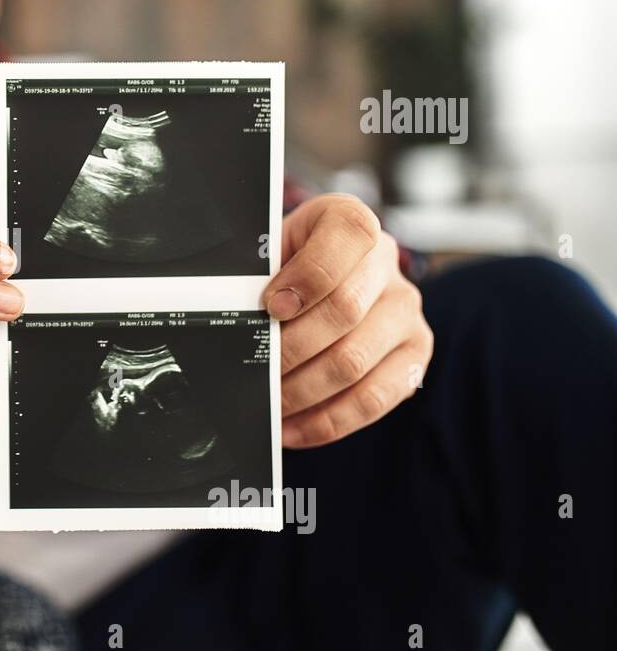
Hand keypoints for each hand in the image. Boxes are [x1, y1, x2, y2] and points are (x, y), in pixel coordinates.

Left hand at [264, 194, 432, 447]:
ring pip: (355, 361)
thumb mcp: (268, 254)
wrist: (321, 287)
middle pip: (345, 310)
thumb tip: (234, 314)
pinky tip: (293, 428)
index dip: (307, 276)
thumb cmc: (283, 270)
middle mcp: (386, 262)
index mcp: (350, 222)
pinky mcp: (415, 354)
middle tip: (256, 371)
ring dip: (303, 391)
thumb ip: (258, 273)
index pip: (345, 236)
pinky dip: (327, 421)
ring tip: (269, 404)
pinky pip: (374, 399)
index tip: (271, 307)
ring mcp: (406, 310)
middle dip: (291, 349)